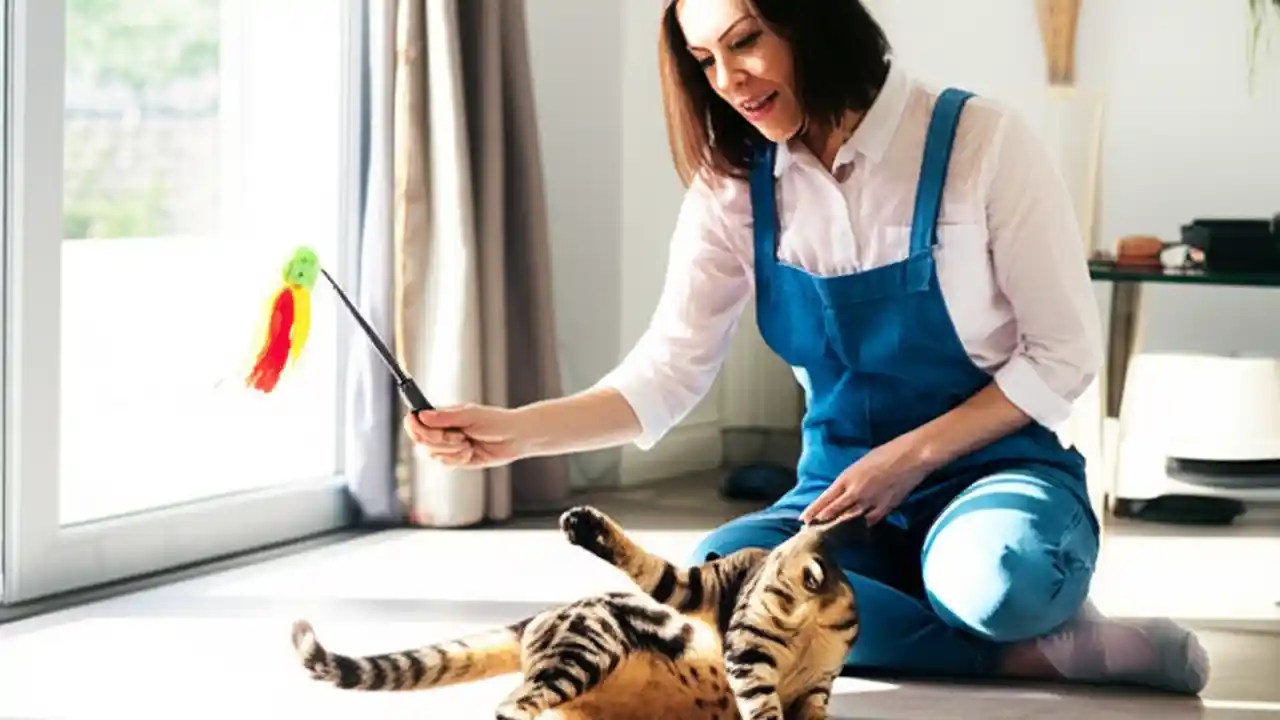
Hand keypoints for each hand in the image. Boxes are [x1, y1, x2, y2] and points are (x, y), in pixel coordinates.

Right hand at [402, 404, 530, 468]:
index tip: (421, 425)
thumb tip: (422, 415)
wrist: (514, 438)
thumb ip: (445, 416)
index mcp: (442, 415)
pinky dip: (457, 459)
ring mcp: (448, 446)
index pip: (415, 420)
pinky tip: (471, 453)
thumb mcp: (471, 415)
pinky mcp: (455, 459)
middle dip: (438, 440)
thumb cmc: (496, 421)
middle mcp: (442, 430)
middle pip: (420, 440)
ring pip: (432, 454)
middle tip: (459, 436)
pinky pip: (445, 464)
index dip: (414, 425)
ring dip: (451, 450)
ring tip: (469, 443)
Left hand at [799, 436, 932, 525]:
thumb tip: (845, 490)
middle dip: (822, 520)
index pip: (826, 498)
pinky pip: (870, 519)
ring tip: (830, 531)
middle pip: (834, 511)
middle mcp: (856, 492)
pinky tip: (859, 527)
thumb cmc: (887, 453)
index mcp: (847, 478)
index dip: (814, 510)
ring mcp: (870, 502)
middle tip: (811, 529)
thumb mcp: (861, 463)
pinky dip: (863, 523)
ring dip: (840, 525)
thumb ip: (852, 479)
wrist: (911, 456)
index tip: (804, 518)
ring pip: (850, 518)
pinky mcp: (885, 507)